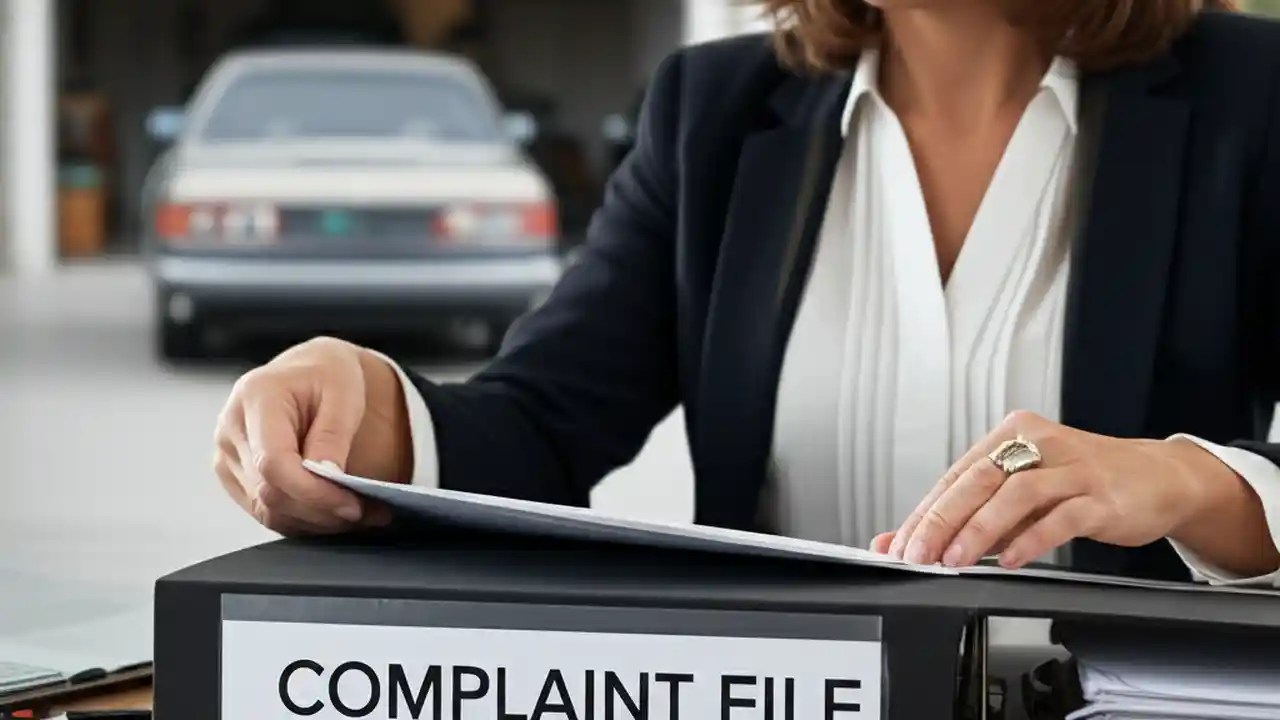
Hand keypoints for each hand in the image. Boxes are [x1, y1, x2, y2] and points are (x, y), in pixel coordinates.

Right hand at [213, 337, 411, 535]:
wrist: (308, 371)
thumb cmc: (327, 375)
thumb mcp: (345, 392)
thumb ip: (333, 435)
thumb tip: (326, 478)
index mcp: (256, 397)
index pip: (273, 463)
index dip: (312, 493)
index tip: (352, 504)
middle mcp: (231, 428)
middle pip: (269, 493)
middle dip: (322, 511)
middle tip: (369, 512)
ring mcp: (227, 454)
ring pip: (267, 510)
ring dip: (316, 521)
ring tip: (359, 512)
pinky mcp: (233, 475)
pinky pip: (265, 512)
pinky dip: (302, 518)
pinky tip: (333, 511)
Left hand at [871, 411, 1233, 569]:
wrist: (1160, 478)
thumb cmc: (1084, 483)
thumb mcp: (1022, 495)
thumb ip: (970, 517)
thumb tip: (907, 540)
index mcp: (1013, 435)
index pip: (956, 475)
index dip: (925, 512)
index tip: (900, 544)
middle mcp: (1040, 443)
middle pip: (978, 479)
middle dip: (941, 520)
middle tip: (917, 554)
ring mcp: (1073, 468)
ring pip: (1016, 494)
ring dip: (979, 529)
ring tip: (954, 559)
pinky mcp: (1102, 496)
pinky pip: (1061, 517)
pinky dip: (1030, 540)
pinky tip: (1008, 560)